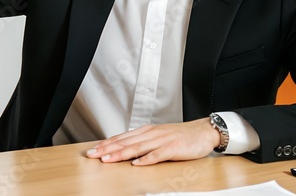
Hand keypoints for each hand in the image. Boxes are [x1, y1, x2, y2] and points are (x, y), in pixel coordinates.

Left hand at [85, 119, 220, 165]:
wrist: (203, 131)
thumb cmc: (180, 136)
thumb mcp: (158, 137)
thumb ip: (143, 143)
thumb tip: (125, 150)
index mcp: (146, 131)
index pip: (122, 138)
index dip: (106, 144)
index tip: (93, 150)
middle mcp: (151, 134)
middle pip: (125, 142)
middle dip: (107, 149)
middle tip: (92, 154)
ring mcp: (161, 141)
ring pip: (137, 147)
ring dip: (121, 154)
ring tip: (108, 159)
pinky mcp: (173, 148)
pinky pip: (158, 155)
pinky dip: (146, 159)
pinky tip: (137, 164)